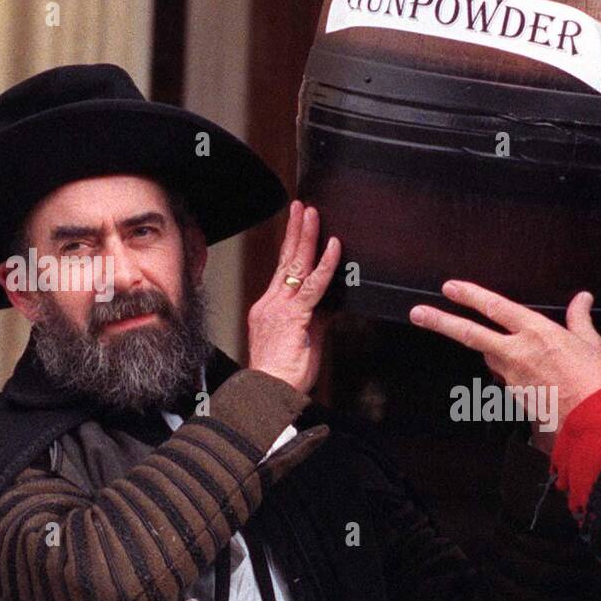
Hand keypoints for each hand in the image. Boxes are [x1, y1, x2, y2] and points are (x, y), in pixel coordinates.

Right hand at [247, 201, 340, 392]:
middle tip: (302, 207)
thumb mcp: (304, 341)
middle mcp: (271, 303)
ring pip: (295, 265)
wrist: (267, 393)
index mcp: (270, 308)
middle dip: (295, 231)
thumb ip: (316, 319)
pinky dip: (325, 265)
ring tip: (312, 214)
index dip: (291, 247)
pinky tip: (333, 247)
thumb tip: (330, 304)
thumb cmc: (283, 375)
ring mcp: (280, 308)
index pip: (282, 270)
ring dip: (306, 237)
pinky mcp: (293, 316)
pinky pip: (312, 285)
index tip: (298, 227)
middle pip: (285, 260)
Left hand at [409, 281, 600, 435]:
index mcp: (535, 332)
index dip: (470, 295)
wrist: (593, 421)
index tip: (451, 288)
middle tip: (418, 314)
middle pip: (470, 334)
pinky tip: (534, 375)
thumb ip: (580, 318)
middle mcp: (517, 353)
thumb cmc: (595, 382)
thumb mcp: (591, 342)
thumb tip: (582, 298)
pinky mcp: (514, 397)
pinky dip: (513, 371)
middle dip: (441, 322)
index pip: (495, 307)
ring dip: (491, 350)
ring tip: (514, 351)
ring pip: (490, 357)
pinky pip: (507, 377)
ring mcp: (512, 377)